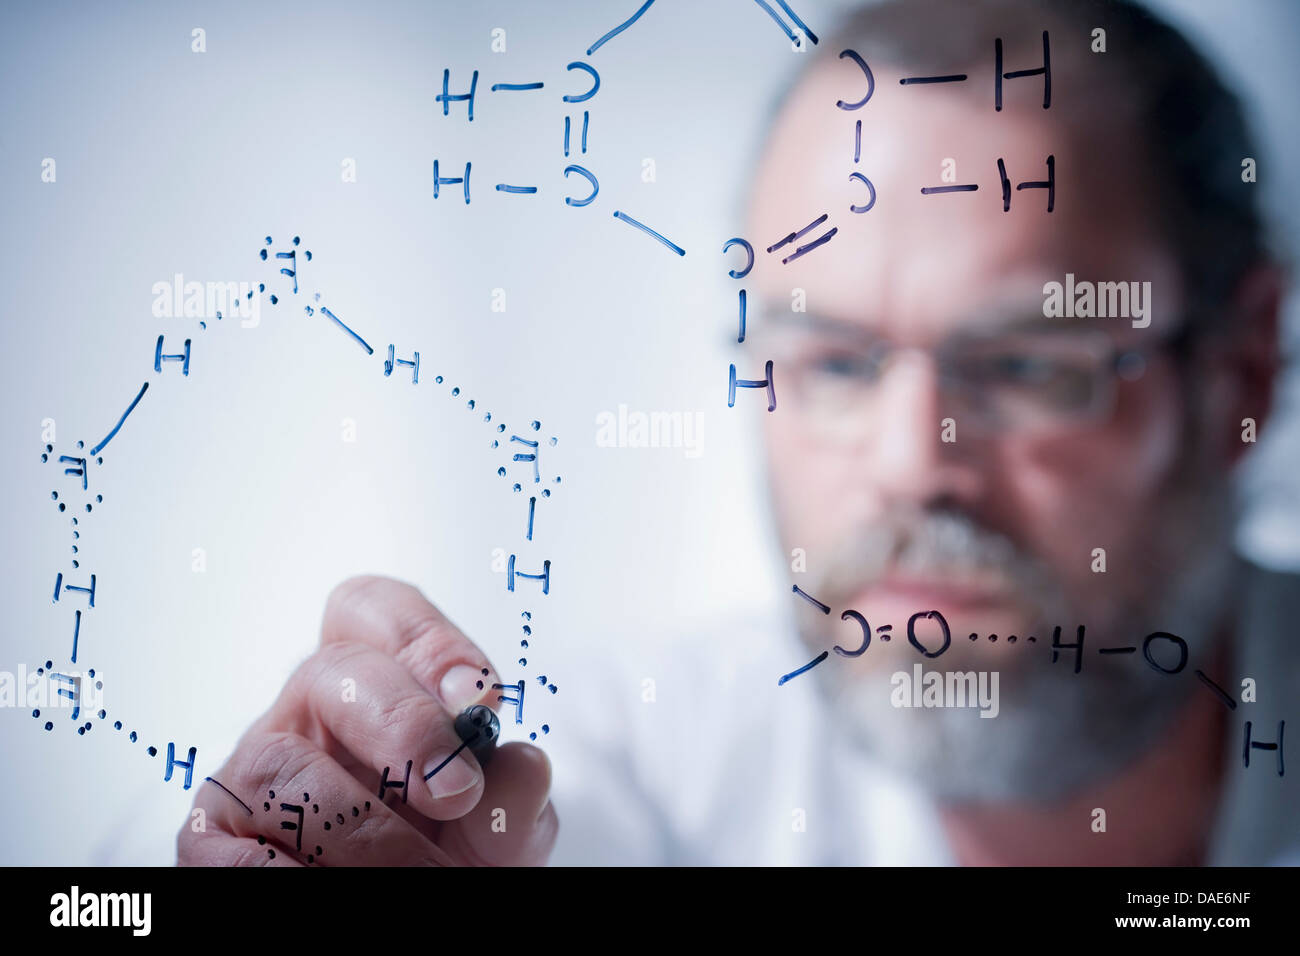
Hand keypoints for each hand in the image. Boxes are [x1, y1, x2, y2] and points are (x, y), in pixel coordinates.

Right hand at [177, 575, 557, 865]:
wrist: (397, 913)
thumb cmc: (440, 858)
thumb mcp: (490, 828)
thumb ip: (509, 797)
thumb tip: (524, 766)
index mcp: (372, 685)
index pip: (370, 608)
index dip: (426, 638)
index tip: (478, 699)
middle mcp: (301, 715)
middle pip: (329, 670)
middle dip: (403, 725)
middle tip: (457, 792)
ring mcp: (247, 776)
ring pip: (287, 769)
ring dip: (368, 833)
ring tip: (425, 876)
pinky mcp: (208, 845)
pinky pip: (244, 856)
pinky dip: (307, 879)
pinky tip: (347, 888)